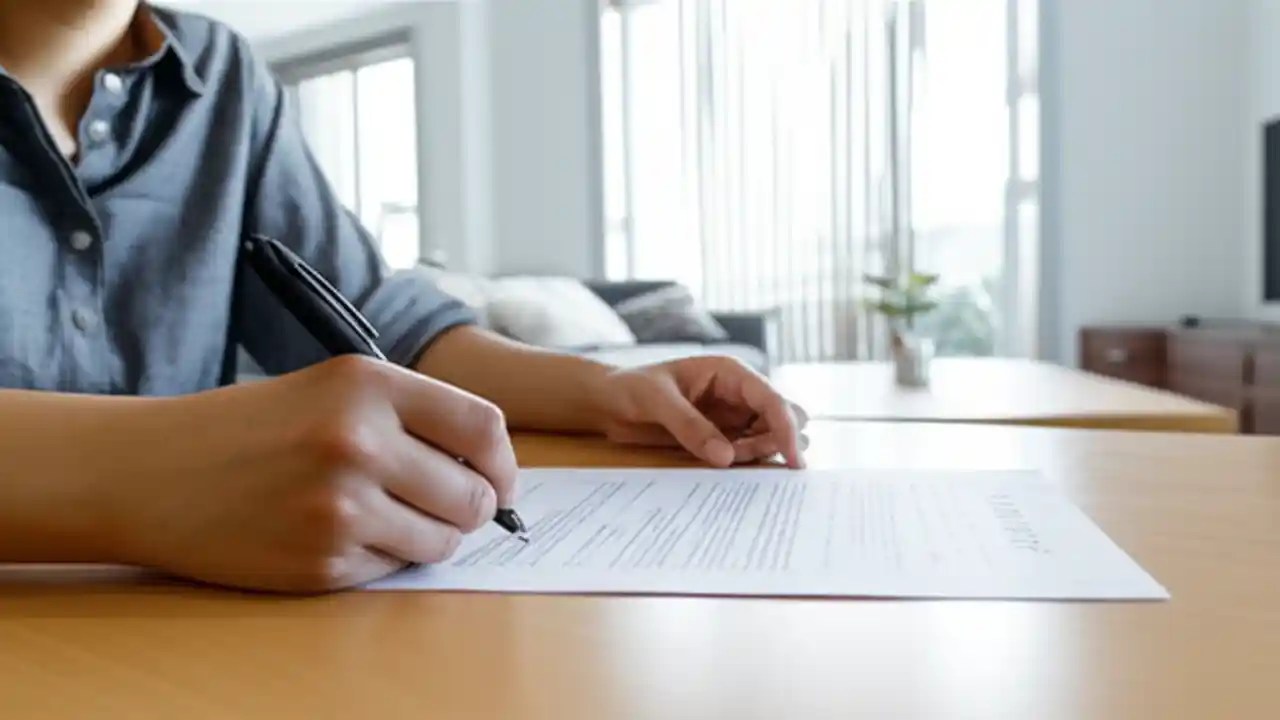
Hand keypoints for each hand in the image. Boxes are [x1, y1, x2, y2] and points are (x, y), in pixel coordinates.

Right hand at [102, 356, 516, 592]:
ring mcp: (339, 507)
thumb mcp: (333, 388)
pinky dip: (380, 557)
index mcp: (368, 384)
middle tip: (444, 506)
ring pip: (441, 541)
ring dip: (430, 537)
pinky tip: (336, 533)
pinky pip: (392, 568)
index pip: (483, 428)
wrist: (152, 471)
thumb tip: (490, 470)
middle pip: (473, 496)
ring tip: (385, 517)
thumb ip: (412, 416)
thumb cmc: (250, 427)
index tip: (498, 481)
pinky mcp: (321, 561)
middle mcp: (359, 441)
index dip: (502, 463)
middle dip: (471, 508)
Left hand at [590, 356, 807, 467]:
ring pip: (769, 438)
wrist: (610, 404)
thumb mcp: (656, 400)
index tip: (794, 460)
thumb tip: (726, 457)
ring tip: (722, 458)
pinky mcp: (724, 438)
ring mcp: (734, 417)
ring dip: (759, 454)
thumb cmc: (631, 388)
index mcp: (730, 373)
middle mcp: (739, 394)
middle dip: (773, 442)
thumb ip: (689, 425)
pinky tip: (724, 466)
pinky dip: (747, 463)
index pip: (772, 399)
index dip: (787, 428)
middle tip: (739, 457)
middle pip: (782, 419)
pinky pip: (749, 453)